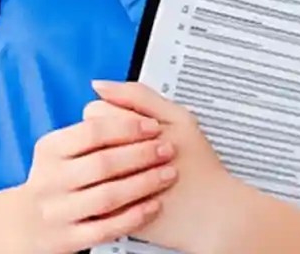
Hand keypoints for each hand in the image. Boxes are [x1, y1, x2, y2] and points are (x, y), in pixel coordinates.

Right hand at [11, 115, 178, 253]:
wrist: (28, 225)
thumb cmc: (54, 179)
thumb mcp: (60, 146)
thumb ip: (87, 122)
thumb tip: (103, 86)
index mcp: (50, 150)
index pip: (91, 131)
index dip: (127, 126)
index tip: (152, 126)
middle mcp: (51, 180)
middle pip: (102, 163)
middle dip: (141, 154)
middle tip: (167, 149)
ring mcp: (59, 211)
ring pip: (108, 196)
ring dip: (144, 183)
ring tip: (167, 174)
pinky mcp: (70, 239)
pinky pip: (108, 228)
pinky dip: (135, 216)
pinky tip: (154, 205)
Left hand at [86, 80, 242, 253]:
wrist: (213, 213)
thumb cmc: (198, 165)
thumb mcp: (178, 118)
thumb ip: (137, 95)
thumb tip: (99, 85)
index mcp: (132, 133)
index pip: (94, 111)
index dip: (113, 115)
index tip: (130, 126)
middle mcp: (117, 162)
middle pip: (86, 137)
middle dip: (105, 139)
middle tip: (130, 147)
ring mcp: (112, 189)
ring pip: (86, 164)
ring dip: (101, 163)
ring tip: (129, 167)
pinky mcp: (111, 214)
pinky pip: (92, 192)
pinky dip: (104, 187)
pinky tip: (127, 187)